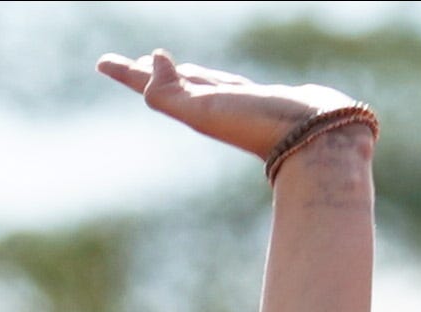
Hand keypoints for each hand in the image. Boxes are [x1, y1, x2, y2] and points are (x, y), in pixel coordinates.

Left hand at [95, 48, 364, 162]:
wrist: (317, 140)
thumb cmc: (261, 126)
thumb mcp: (205, 112)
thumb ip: (170, 93)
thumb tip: (152, 62)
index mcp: (196, 108)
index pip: (154, 85)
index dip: (128, 73)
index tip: (102, 63)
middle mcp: (213, 105)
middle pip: (173, 83)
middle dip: (149, 73)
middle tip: (131, 64)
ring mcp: (238, 103)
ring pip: (201, 82)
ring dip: (181, 74)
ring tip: (166, 67)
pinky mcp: (264, 99)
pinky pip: (230, 83)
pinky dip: (215, 77)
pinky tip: (218, 81)